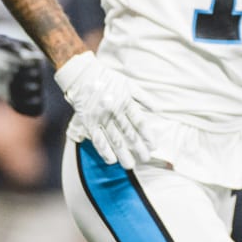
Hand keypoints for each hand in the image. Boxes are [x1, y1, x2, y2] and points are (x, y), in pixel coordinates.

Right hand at [55, 52, 151, 168]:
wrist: (82, 75)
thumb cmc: (108, 79)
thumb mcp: (129, 84)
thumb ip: (144, 98)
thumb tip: (159, 110)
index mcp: (126, 101)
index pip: (140, 122)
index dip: (147, 135)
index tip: (153, 146)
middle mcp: (115, 111)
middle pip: (129, 134)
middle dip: (139, 148)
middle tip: (146, 159)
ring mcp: (101, 118)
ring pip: (114, 140)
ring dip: (123, 154)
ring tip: (130, 166)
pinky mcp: (89, 122)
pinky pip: (98, 139)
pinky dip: (104, 151)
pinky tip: (111, 160)